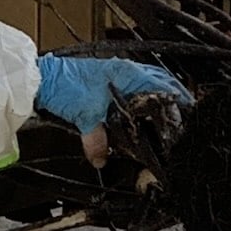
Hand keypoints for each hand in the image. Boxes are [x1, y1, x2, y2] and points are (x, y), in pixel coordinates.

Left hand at [34, 54, 189, 165]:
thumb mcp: (85, 116)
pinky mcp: (106, 81)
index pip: (163, 83)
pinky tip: (140, 113)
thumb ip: (97, 140)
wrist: (41, 79)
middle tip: (184, 114)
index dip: (178, 98)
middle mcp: (125, 71)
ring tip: (167, 114)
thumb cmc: (63, 86)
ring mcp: (116, 74)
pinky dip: (140, 100)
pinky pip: (132, 90)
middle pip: (159, 83)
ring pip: (146, 85)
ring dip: (157, 97)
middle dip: (172, 97)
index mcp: (128, 73)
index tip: (188, 110)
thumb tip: (102, 159)